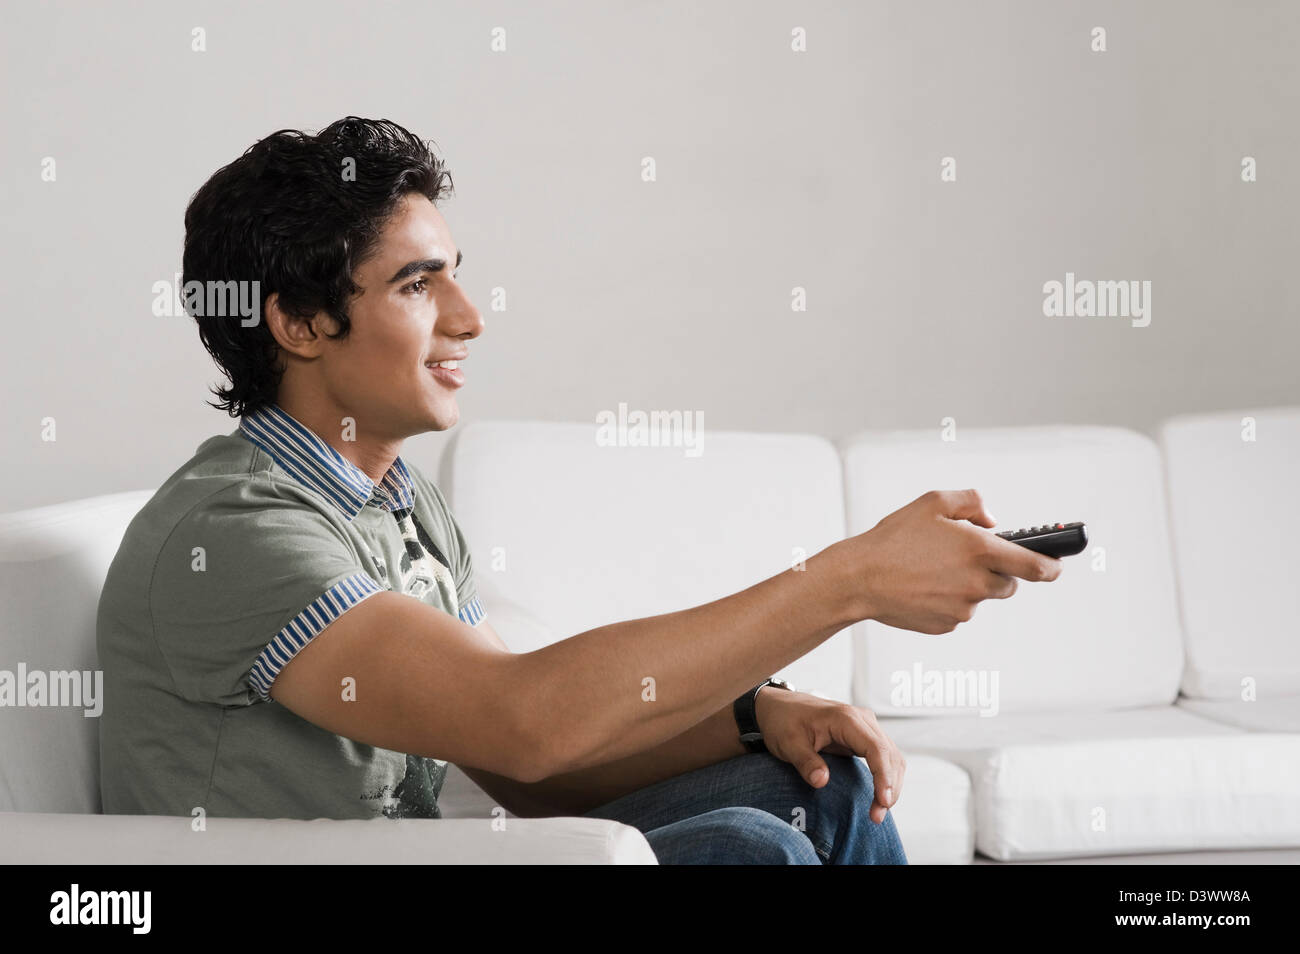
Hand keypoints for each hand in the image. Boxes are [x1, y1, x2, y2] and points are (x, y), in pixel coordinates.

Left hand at [755, 688, 903, 824]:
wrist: (777, 707)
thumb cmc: (783, 721)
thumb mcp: (788, 743)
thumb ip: (805, 762)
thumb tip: (822, 781)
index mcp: (846, 718)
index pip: (876, 749)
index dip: (883, 776)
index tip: (883, 801)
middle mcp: (862, 720)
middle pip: (889, 755)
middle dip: (889, 787)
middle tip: (877, 816)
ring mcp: (865, 727)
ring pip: (891, 757)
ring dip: (890, 784)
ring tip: (878, 812)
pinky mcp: (863, 737)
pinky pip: (883, 757)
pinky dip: (885, 777)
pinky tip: (878, 796)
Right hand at [835, 488, 1062, 634]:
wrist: (860, 579)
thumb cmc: (894, 538)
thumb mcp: (933, 502)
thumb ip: (973, 503)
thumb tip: (992, 522)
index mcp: (981, 551)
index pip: (1036, 566)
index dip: (1052, 566)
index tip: (1057, 566)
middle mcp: (978, 584)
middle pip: (1008, 584)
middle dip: (996, 572)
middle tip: (967, 558)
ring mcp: (963, 608)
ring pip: (980, 597)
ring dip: (968, 586)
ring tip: (932, 570)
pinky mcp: (946, 625)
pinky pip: (957, 611)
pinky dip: (947, 600)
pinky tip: (922, 587)